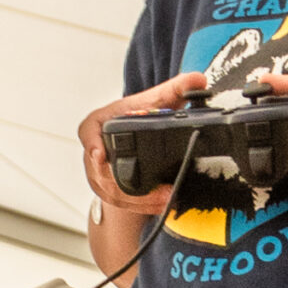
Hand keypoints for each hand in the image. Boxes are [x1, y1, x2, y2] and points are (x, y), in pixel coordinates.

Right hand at [78, 71, 205, 213]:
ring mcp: (99, 174)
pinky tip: (162, 207)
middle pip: (103, 172)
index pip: (88, 131)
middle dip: (130, 186)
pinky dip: (143, 207)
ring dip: (141, 201)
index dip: (92, 143)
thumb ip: (176, 89)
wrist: (134, 137)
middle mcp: (94, 150)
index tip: (99, 155)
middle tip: (160, 190)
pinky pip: (122, 204)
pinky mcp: (110, 191)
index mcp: (98, 124)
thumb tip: (199, 79)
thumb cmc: (138, 116)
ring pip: (114, 193)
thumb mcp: (156, 101)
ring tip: (167, 200)